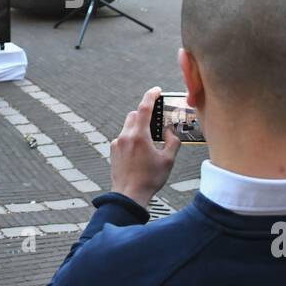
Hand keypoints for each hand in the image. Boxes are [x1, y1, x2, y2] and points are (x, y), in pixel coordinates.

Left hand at [109, 87, 180, 208]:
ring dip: (138, 127)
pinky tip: (139, 151)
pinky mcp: (113, 151)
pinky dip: (131, 137)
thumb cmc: (149, 179)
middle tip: (156, 120)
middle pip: (134, 115)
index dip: (151, 96)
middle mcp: (125, 136)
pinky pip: (123, 137)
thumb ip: (173, 141)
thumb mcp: (167, 160)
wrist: (128, 195)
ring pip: (128, 126)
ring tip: (149, 139)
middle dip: (145, 114)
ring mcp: (117, 143)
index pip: (144, 108)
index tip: (156, 90)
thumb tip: (171, 131)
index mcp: (139, 135)